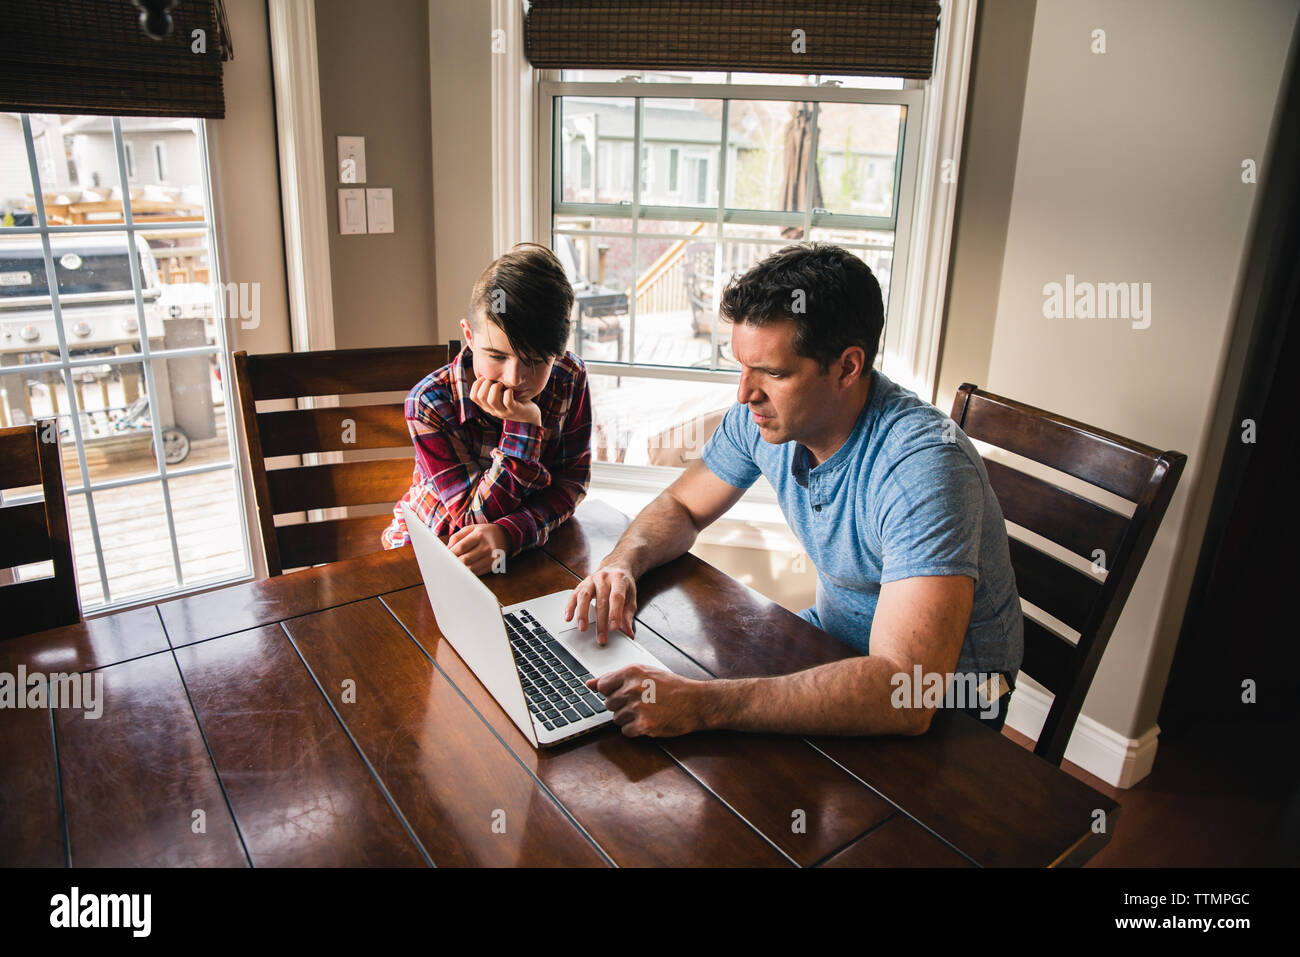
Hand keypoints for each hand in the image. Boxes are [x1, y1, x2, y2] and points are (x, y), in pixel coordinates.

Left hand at [447, 523, 510, 574]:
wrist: (504, 536)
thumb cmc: (484, 532)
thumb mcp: (471, 528)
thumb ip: (457, 536)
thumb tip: (447, 549)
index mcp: (480, 535)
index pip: (462, 546)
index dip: (450, 553)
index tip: (443, 557)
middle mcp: (487, 547)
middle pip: (465, 560)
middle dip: (453, 563)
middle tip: (446, 564)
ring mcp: (491, 558)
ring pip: (471, 569)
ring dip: (460, 570)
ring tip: (453, 568)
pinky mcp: (493, 566)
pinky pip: (477, 573)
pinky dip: (468, 573)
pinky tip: (463, 570)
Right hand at [469, 376, 541, 426]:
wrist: (529, 415)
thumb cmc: (513, 400)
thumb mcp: (499, 395)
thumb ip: (490, 388)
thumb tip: (483, 373)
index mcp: (486, 406)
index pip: (473, 397)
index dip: (476, 385)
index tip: (485, 378)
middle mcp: (493, 410)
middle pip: (481, 397)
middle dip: (487, 384)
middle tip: (495, 381)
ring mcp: (503, 411)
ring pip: (492, 400)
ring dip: (496, 388)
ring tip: (502, 384)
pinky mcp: (514, 410)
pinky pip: (507, 401)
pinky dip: (508, 392)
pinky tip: (510, 390)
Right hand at [564, 562, 636, 645]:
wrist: (615, 567)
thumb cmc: (623, 584)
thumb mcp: (630, 598)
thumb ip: (628, 615)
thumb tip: (628, 633)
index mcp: (618, 579)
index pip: (617, 597)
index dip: (615, 613)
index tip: (614, 628)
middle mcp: (604, 578)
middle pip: (601, 601)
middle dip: (601, 622)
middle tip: (601, 637)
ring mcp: (591, 580)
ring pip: (584, 596)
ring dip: (583, 614)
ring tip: (583, 628)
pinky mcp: (581, 584)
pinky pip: (574, 595)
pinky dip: (570, 607)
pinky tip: (568, 617)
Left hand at [587, 664, 707, 737]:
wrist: (696, 702)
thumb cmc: (672, 686)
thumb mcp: (644, 673)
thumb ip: (614, 677)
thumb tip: (589, 684)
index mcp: (631, 672)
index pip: (602, 686)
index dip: (611, 692)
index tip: (623, 693)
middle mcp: (632, 688)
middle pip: (609, 704)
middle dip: (622, 706)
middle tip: (642, 702)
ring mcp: (638, 707)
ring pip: (616, 719)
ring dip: (629, 718)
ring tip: (648, 710)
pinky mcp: (644, 725)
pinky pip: (626, 731)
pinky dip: (636, 730)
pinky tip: (649, 721)